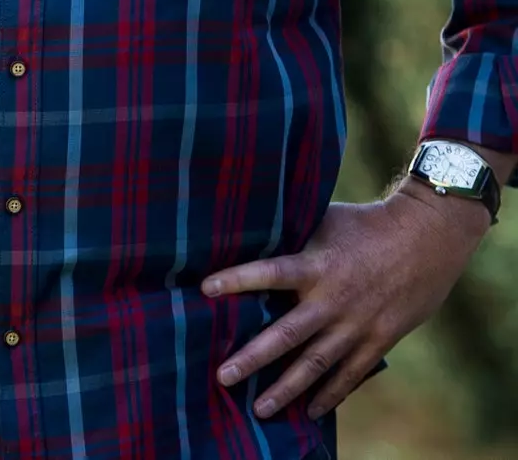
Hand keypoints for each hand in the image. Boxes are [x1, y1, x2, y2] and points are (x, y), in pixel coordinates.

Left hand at [205, 187, 488, 419]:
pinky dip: (331, 394)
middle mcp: (333, 300)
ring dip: (287, 389)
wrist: (427, 238)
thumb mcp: (324, 221)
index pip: (268, 272)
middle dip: (252, 358)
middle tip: (223, 377)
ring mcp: (357, 324)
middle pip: (286, 335)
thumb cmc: (366, 223)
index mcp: (315, 265)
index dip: (236, 280)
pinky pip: (351, 374)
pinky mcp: (380, 339)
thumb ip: (292, 236)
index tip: (204, 290)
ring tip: (260, 409)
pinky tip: (311, 411)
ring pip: (316, 364)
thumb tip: (251, 232)